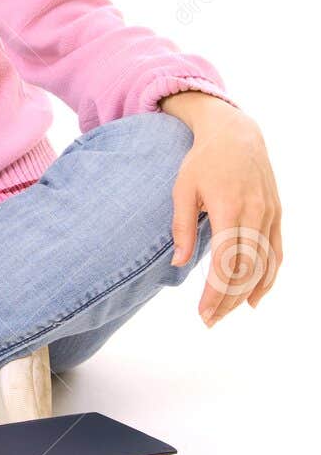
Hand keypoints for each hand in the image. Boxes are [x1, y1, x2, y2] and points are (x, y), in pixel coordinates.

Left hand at [165, 97, 281, 325]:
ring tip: (226, 313)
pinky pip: (276, 253)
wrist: (236, 133)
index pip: (225, 263)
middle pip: (246, 270)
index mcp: (229, 208)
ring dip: (246, 294)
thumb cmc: (203, 161)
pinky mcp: (276, 214)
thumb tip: (178, 263)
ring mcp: (270, 215)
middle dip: (228, 300)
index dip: (215, 293)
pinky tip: (254, 298)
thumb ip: (181, 227)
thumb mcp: (183, 189)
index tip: (203, 313)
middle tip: (209, 320)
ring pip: (264, 266)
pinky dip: (268, 278)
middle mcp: (255, 213)